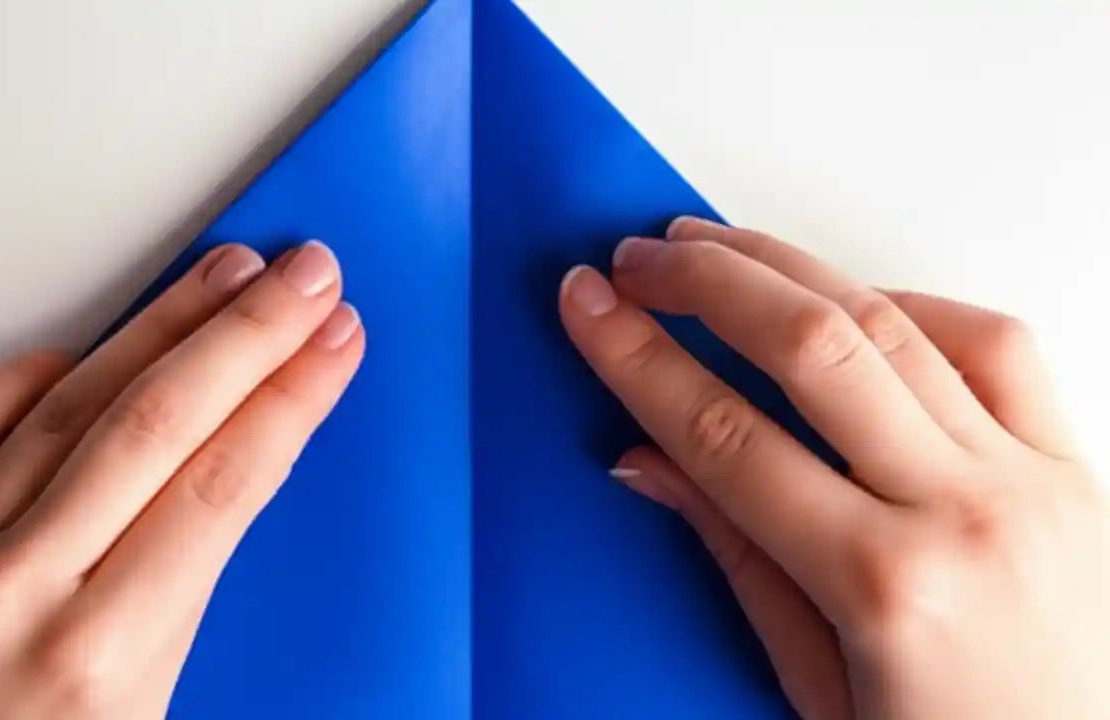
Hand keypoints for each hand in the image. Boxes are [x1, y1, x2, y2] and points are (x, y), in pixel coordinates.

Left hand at [0, 241, 363, 718]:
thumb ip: (189, 608)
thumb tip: (241, 479)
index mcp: (101, 664)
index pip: (224, 484)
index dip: (291, 398)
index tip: (334, 343)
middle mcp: (12, 598)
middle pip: (156, 423)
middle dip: (247, 335)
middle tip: (303, 278)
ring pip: (63, 408)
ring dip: (156, 331)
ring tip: (220, 280)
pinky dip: (17, 384)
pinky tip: (71, 351)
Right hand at [559, 218, 1109, 719]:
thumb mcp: (817, 687)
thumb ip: (737, 559)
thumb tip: (650, 463)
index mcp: (883, 586)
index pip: (725, 436)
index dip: (640, 359)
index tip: (591, 307)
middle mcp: (963, 514)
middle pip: (810, 347)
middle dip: (707, 283)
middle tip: (641, 258)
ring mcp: (1029, 477)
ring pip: (893, 322)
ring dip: (788, 268)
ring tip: (718, 247)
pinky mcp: (1072, 462)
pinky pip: (993, 342)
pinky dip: (911, 303)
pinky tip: (852, 298)